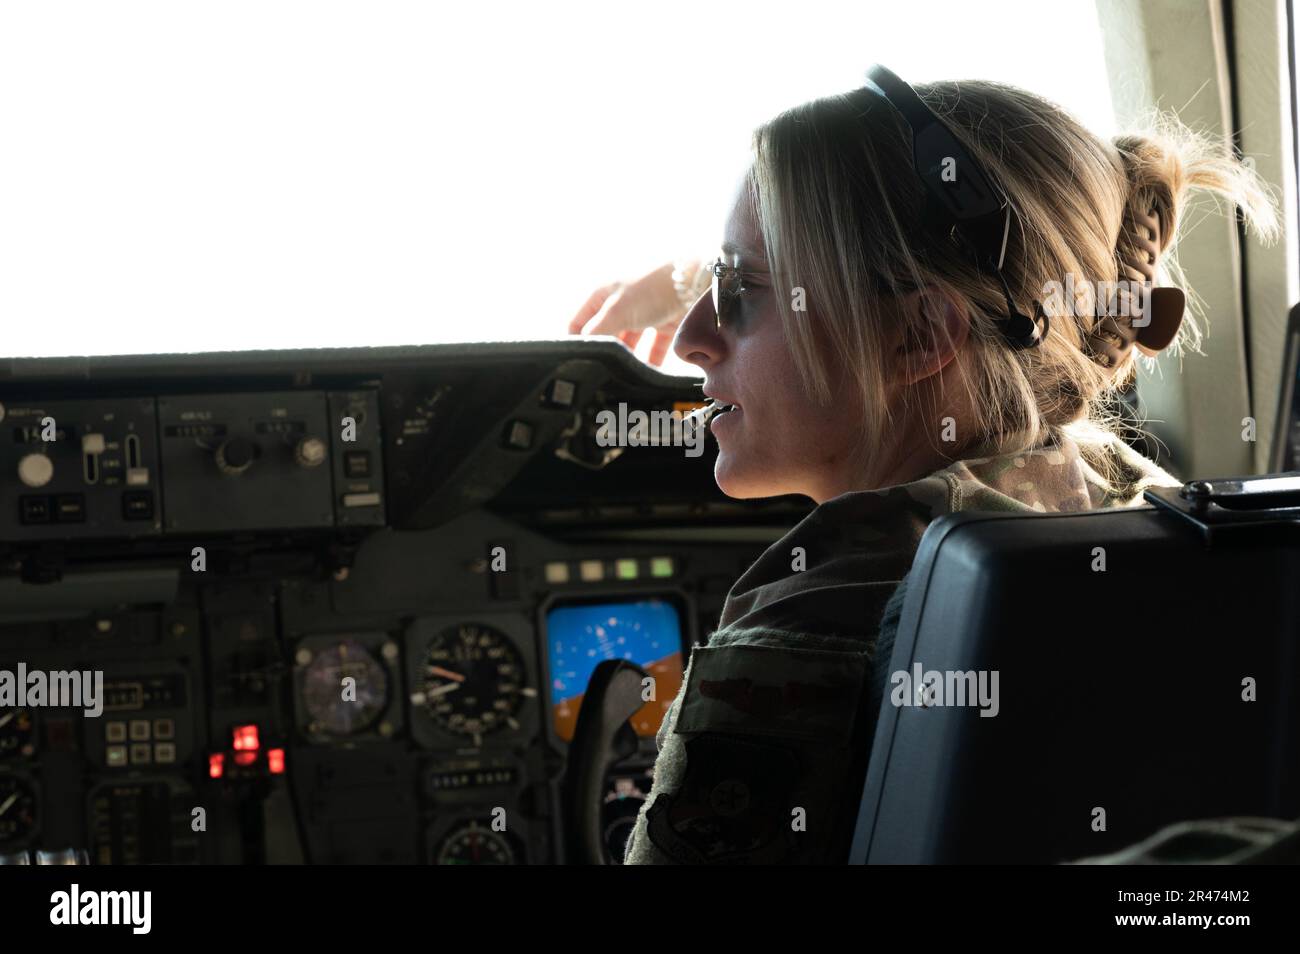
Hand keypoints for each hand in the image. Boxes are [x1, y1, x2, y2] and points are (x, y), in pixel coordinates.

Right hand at [568, 262, 696, 366]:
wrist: (694, 282)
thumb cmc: (650, 288)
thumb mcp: (616, 311)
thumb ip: (596, 332)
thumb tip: (582, 350)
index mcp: (602, 295)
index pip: (579, 322)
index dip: (576, 341)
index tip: (579, 362)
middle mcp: (621, 304)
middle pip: (606, 334)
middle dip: (607, 351)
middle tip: (606, 372)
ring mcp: (643, 313)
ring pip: (630, 343)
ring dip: (630, 358)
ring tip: (629, 373)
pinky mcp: (664, 324)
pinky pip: (654, 347)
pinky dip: (652, 359)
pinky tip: (650, 371)